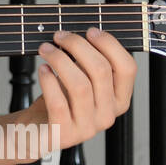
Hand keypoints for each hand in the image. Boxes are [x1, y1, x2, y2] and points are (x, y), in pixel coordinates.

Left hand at [26, 28, 136, 151]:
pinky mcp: (64, 133)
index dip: (110, 45)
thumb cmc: (61, 100)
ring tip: (45, 49)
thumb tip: (86, 33)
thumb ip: (90, 62)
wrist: (38, 130)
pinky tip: (42, 69)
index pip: (127, 68)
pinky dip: (48, 81)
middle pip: (101, 71)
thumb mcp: (82, 80)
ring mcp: (87, 127)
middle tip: (60, 36)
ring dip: (60, 60)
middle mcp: (108, 115)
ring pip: (80, 85)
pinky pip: (59, 103)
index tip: (90, 31)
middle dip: (78, 45)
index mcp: (119, 100)